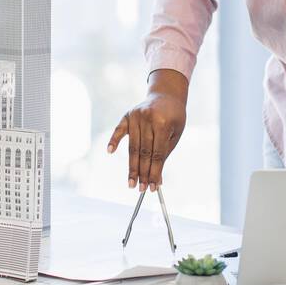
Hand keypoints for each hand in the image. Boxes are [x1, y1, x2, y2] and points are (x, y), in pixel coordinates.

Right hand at [107, 76, 186, 191]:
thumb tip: (157, 179)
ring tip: (131, 183)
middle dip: (143, 173)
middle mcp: (148, 119)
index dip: (155, 172)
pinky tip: (110, 152)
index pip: (157, 154)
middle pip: (143, 152)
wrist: (167, 94)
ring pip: (132, 147)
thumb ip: (165, 154)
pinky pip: (119, 130)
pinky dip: (114, 140)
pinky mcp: (127, 115)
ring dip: (131, 167)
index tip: (153, 187)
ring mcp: (136, 116)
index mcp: (163, 123)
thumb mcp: (176, 134)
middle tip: (141, 190)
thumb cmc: (174, 117)